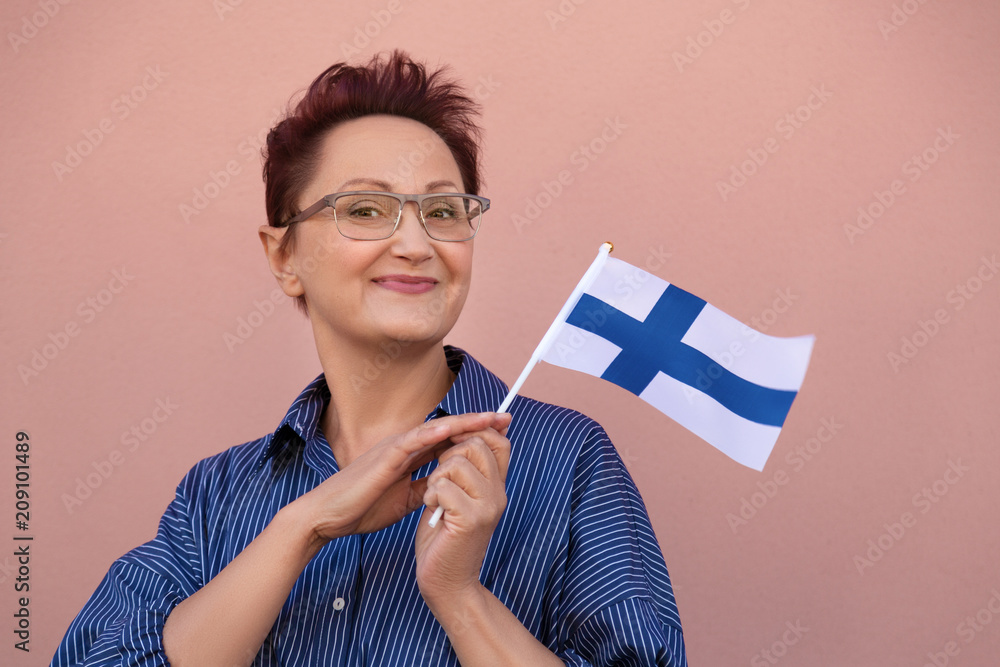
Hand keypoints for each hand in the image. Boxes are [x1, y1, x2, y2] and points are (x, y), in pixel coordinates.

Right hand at [296, 412, 502, 551]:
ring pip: (436, 429)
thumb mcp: (404, 501)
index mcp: (410, 457)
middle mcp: (405, 446)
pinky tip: (454, 427)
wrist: (328, 517)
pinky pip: (413, 441)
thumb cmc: (361, 508)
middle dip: (478, 423)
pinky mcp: (384, 456)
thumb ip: (423, 490)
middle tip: (507, 417)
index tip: (502, 432)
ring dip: (465, 422)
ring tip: (490, 417)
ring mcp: (395, 448)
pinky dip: (434, 432)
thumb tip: (444, 489)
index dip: (475, 435)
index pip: (448, 441)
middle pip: (448, 429)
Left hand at [414, 412, 511, 606]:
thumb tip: (460, 436)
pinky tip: (433, 513)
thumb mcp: (458, 498)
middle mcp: (498, 493)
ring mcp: (487, 505)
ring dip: (436, 478)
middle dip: (447, 456)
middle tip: (440, 483)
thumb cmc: (445, 539)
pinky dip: (431, 496)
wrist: (448, 584)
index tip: (452, 447)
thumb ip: (464, 471)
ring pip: (456, 462)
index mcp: (497, 487)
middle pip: (475, 445)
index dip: (474, 434)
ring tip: (436, 500)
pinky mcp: (470, 519)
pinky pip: (443, 485)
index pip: (499, 441)